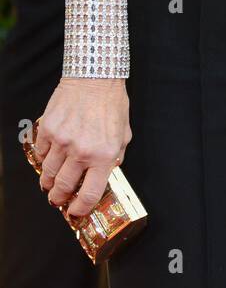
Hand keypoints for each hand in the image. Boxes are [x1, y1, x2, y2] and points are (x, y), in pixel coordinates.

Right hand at [32, 78, 130, 218]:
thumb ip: (115, 157)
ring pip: (47, 173)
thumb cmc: (111, 103)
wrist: (95, 76)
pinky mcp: (48, 129)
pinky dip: (42, 158)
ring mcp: (62, 141)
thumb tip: (105, 174)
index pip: (89, 194)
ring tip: (49, 183)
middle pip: (63, 187)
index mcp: (104, 156)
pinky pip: (40, 152)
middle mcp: (82, 151)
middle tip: (57, 199)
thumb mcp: (123, 134)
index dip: (80, 208)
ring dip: (47, 182)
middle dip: (58, 198)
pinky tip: (48, 158)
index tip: (76, 211)